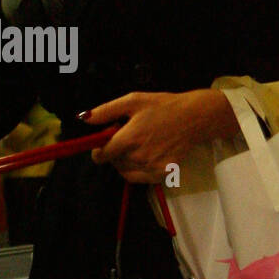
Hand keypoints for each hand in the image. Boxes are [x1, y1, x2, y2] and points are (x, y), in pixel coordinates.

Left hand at [83, 90, 240, 182]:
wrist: (194, 118)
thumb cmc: (163, 106)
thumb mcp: (132, 100)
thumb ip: (105, 111)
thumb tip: (84, 119)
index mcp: (129, 138)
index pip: (101, 155)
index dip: (99, 149)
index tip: (106, 141)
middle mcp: (139, 157)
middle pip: (113, 162)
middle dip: (115, 150)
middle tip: (130, 135)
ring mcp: (152, 168)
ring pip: (125, 171)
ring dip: (125, 161)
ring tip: (140, 144)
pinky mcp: (162, 175)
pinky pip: (139, 178)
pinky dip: (137, 170)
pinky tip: (146, 155)